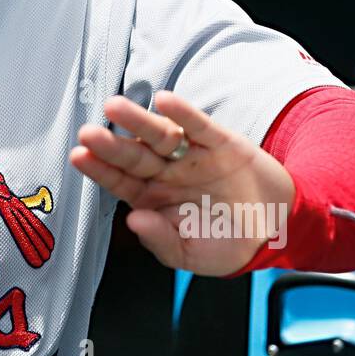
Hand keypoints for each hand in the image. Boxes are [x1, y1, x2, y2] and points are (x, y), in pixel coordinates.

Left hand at [69, 90, 294, 275]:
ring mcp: (190, 156)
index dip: (100, 169)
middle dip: (111, 145)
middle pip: (134, 156)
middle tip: (88, 133)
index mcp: (152, 199)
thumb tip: (134, 221)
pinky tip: (164, 101)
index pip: (119, 181)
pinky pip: (198, 126)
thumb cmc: (227, 243)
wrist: (276, 230)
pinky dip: (183, 114)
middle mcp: (166, 173)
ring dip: (137, 120)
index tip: (78, 157)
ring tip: (115, 107)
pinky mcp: (219, 143)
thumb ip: (161, 241)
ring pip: (159, 135)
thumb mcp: (191, 255)